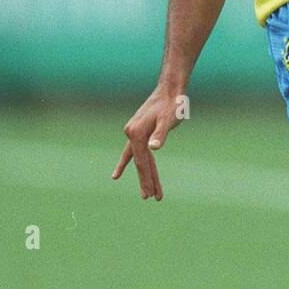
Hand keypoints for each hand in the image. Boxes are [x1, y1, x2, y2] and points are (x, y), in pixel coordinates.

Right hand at [112, 85, 185, 199]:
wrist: (171, 89)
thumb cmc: (172, 105)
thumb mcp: (168, 120)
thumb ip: (160, 134)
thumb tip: (153, 148)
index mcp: (136, 133)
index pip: (142, 162)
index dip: (147, 179)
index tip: (151, 195)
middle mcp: (131, 133)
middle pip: (140, 162)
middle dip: (146, 181)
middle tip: (151, 198)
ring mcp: (133, 133)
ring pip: (138, 159)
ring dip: (144, 175)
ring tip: (148, 194)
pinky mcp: (138, 132)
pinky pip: (131, 152)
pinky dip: (127, 163)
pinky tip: (117, 174)